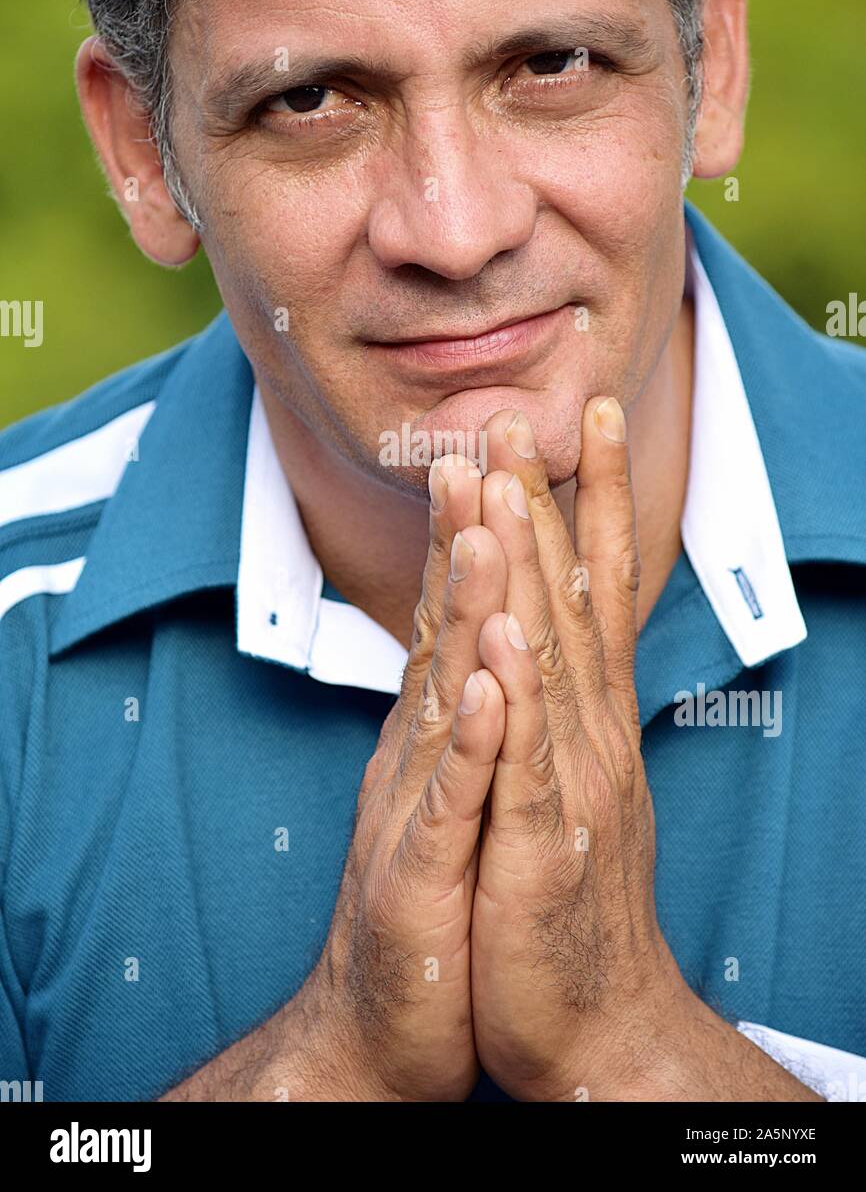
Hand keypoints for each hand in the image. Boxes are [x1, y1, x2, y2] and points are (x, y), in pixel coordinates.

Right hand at [307, 454, 507, 1100]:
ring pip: (443, 694)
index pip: (457, 616)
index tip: (491, 452)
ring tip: (478, 530)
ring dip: (459, 612)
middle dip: (463, 534)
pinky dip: (467, 743)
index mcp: (439, 730)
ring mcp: (416, 805)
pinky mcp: (419, 873)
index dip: (472, 533)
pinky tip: (482, 689)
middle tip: (475, 441)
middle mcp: (420, 751)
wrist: (387, 1021)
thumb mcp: (452, 789)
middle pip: (445, 630)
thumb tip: (475, 643)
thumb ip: (459, 712)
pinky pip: (449, 801)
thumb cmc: (431, 900)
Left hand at [468, 399, 682, 1100]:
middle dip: (547, 501)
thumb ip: (554, 705)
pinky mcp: (535, 846)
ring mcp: (565, 785)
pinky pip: (519, 761)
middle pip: (571, 600)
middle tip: (524, 411)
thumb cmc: (563, 900)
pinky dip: (512, 696)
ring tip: (508, 483)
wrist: (592, 1025)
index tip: (581, 421)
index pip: (597, 589)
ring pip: (546, 657)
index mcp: (589, 718)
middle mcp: (589, 734)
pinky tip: (501, 635)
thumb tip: (542, 629)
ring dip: (528, 568)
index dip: (592, 501)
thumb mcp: (562, 784)